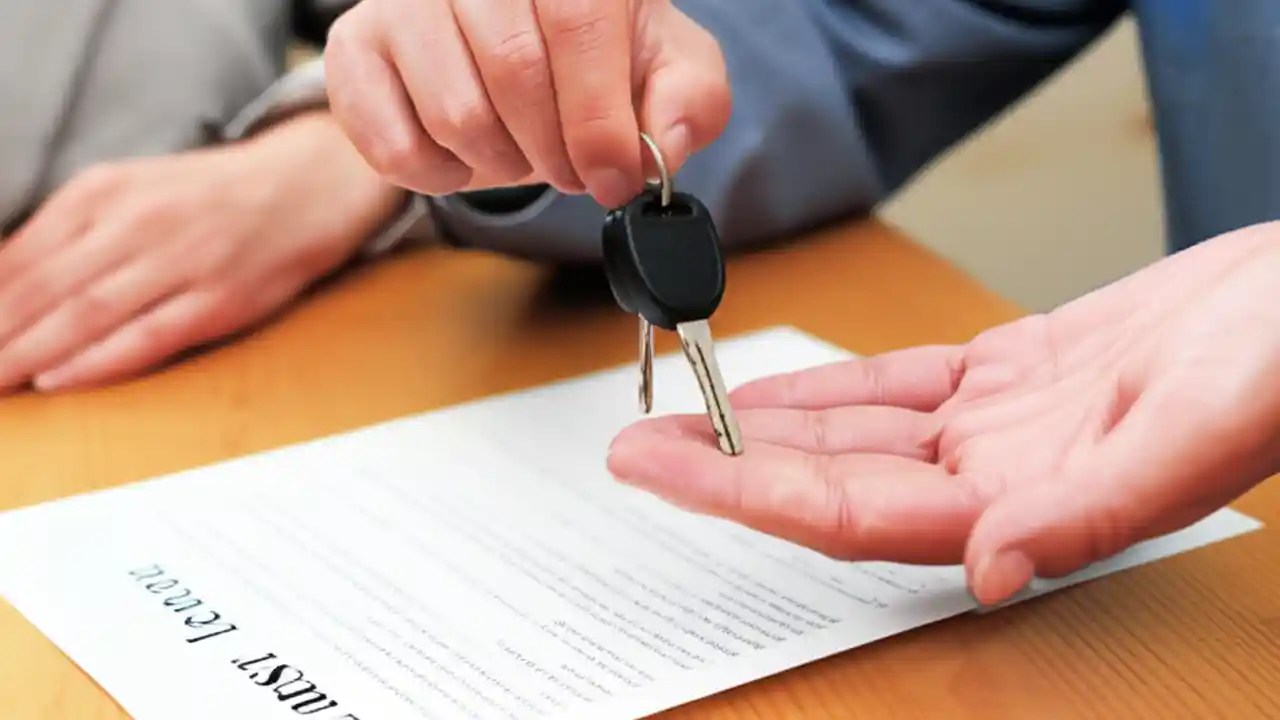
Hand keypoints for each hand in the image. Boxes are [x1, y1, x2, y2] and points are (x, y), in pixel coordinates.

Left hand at [0, 112, 403, 392]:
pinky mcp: (221, 299)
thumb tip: (5, 279)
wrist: (308, 184)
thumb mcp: (132, 191)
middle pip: (42, 289)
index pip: (19, 256)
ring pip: (85, 313)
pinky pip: (148, 335)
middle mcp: (138, 222)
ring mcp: (182, 261)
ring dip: (28, 353)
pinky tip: (58, 378)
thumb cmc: (213, 196)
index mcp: (105, 192)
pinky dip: (99, 360)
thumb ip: (71, 231)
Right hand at [324, 0, 730, 206]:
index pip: (580, 24)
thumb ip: (689, 99)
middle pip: (516, 72)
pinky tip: (466, 153)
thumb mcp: (664, 68)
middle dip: (557, 151)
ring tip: (520, 147)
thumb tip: (667, 139)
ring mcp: (404, 0)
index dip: (601, 119)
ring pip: (458, 114)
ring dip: (504, 163)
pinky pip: (397, 146)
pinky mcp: (355, 49)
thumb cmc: (594, 54)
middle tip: (573, 169)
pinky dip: (444, 177)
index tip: (616, 178)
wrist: (507, 50)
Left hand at [609, 223, 1279, 604]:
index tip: (660, 473)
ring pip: (855, 433)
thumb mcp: (1196, 434)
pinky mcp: (1012, 377)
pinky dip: (836, 384)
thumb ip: (1089, 510)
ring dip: (768, 425)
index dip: (744, 495)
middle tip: (636, 447)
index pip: (850, 516)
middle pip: (830, 480)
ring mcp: (1000, 429)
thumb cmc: (1276, 369)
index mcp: (1027, 510)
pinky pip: (899, 385)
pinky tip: (781, 387)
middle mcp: (998, 479)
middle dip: (727, 464)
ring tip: (685, 414)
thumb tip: (991, 570)